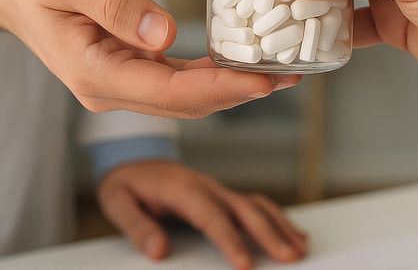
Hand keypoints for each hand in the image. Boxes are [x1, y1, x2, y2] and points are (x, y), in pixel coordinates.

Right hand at [0, 0, 299, 116]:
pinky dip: (208, 75)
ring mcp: (115, 82)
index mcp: (94, 73)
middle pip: (184, 102)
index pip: (170, 91)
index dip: (222, 88)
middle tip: (290, 75)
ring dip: (230, 87)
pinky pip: (173, 80)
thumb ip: (114, 6)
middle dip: (239, 92)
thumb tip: (164, 35)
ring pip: (183, 96)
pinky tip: (237, 62)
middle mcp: (107, 88)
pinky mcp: (122, 68)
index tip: (265, 80)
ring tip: (278, 71)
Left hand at [98, 161, 307, 268]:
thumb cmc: (126, 184)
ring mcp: (218, 189)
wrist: (134, 158)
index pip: (211, 216)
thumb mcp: (117, 201)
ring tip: (300, 248)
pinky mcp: (223, 195)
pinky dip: (278, 218)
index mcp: (182, 189)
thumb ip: (137, 226)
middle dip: (268, 234)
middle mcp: (206, 187)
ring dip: (280, 225)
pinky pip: (255, 204)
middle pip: (243, 209)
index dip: (229, 240)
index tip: (244, 265)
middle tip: (289, 258)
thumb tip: (158, 251)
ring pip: (256, 205)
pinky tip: (295, 233)